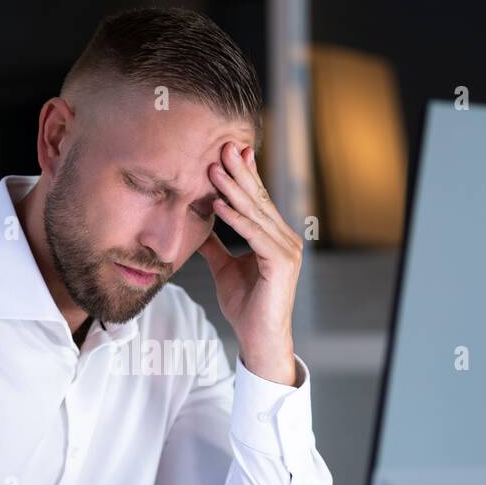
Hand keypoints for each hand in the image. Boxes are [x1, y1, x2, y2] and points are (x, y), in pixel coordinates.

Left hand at [198, 142, 302, 386]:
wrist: (258, 338)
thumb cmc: (246, 306)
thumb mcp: (224, 268)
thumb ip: (215, 245)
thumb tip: (199, 226)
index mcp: (274, 237)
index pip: (257, 200)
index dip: (242, 175)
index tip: (226, 151)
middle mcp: (285, 239)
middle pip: (258, 200)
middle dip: (238, 173)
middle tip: (221, 146)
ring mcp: (287, 250)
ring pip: (255, 214)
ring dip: (232, 190)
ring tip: (213, 169)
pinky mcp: (281, 263)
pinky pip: (254, 235)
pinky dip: (236, 219)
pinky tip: (219, 204)